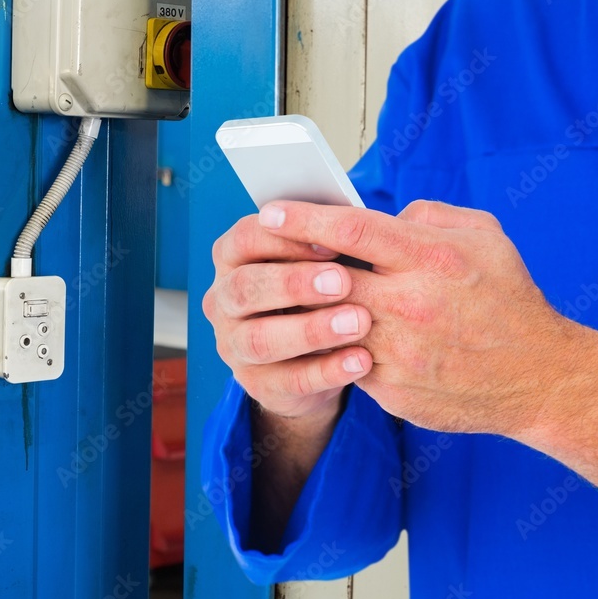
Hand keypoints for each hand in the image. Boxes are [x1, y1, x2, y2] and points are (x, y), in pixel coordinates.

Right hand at [202, 216, 373, 418]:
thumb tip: (374, 213)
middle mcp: (223, 300)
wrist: (312, 357)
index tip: (331, 242)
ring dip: (310, 330)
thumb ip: (329, 239)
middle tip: (344, 281)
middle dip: (293, 283)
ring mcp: (233, 346)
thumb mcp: (318, 260)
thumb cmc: (318, 291)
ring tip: (358, 322)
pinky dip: (327, 371)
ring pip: (260, 339)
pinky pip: (288, 380)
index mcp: (232, 258)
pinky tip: (362, 360)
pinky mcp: (256, 384)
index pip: (243, 238)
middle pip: (244, 287)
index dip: (283, 238)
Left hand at [255, 199, 597, 438]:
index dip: (305, 218)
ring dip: (305, 310)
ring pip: (327, 325)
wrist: (539, 378)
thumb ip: (430, 216)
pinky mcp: (392, 390)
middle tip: (263, 255)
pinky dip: (329, 347)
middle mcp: (411, 304)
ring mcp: (399, 352)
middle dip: (290, 265)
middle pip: (327, 279)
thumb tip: (384, 215)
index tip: (271, 210)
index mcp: (432, 258)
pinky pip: (344, 362)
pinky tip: (321, 337)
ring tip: (285, 298)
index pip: (352, 229)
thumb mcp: (485, 238)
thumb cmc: (508, 300)